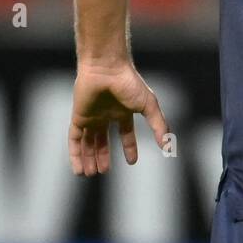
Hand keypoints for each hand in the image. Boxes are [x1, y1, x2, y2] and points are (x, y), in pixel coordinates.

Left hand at [69, 62, 169, 176]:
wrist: (106, 68)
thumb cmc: (129, 83)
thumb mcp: (148, 106)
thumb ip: (159, 126)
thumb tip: (168, 146)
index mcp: (123, 111)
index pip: (125, 132)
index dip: (129, 146)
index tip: (132, 161)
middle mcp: (106, 115)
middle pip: (102, 140)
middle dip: (103, 156)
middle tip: (104, 172)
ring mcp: (91, 116)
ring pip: (87, 142)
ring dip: (89, 158)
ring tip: (91, 174)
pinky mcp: (78, 117)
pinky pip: (74, 139)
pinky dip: (75, 155)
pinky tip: (78, 169)